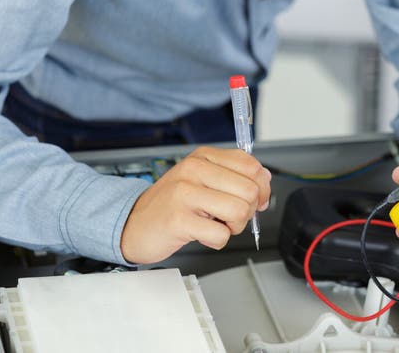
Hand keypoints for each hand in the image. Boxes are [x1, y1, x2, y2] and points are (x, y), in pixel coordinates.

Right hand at [120, 146, 270, 263]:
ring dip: (233, 227)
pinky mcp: (179, 220)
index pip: (250, 165)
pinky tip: (202, 234)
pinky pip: (220, 235)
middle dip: (247, 211)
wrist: (133, 222)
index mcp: (203, 156)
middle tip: (231, 217)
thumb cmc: (172, 203)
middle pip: (249, 190)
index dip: (261, 186)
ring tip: (217, 225)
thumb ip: (233, 175)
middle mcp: (194, 169)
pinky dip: (217, 241)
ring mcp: (185, 193)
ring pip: (238, 211)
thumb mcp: (202, 179)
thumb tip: (264, 179)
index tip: (255, 199)